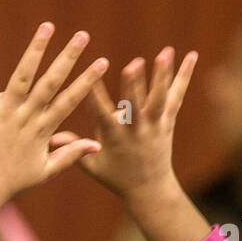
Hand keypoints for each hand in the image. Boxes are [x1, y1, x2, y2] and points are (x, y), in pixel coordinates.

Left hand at [0, 24, 108, 210]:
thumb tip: (97, 145)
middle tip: (82, 35)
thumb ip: (70, 154)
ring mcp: (4, 113)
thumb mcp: (45, 171)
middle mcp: (26, 117)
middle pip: (50, 82)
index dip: (86, 81)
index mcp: (43, 130)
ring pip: (22, 76)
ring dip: (35, 50)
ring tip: (47, 26)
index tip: (102, 62)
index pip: (69, 100)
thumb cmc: (12, 182)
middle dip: (68, 57)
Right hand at [51, 47, 196, 204]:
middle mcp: (135, 130)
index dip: (95, 94)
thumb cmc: (115, 176)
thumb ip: (71, 149)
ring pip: (159, 98)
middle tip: (134, 64)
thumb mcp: (92, 166)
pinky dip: (184, 75)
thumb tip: (49, 137)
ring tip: (165, 52)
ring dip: (163, 75)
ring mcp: (154, 125)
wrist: (148, 188)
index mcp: (113, 137)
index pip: (101, 112)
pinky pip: (177, 96)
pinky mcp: (168, 121)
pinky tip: (192, 55)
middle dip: (134, 86)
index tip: (90, 75)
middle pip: (135, 105)